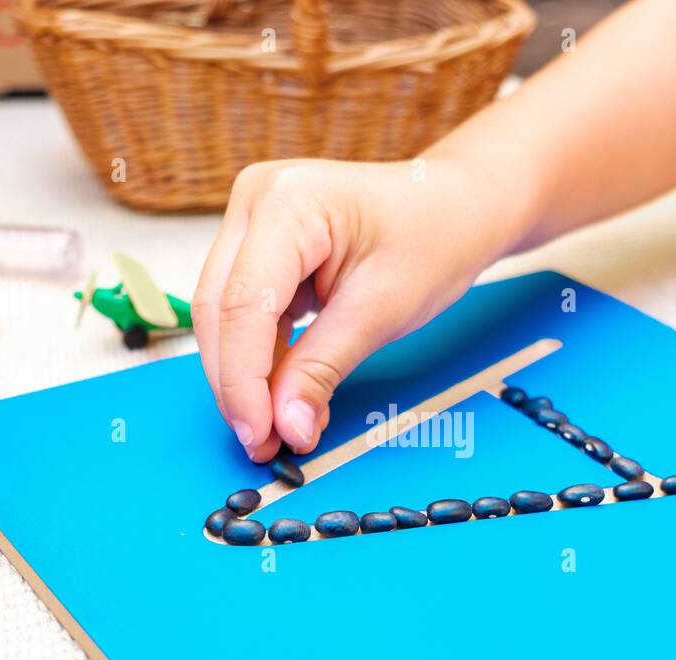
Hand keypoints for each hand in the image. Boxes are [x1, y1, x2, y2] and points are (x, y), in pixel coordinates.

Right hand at [191, 156, 526, 461]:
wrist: (455, 207)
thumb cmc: (432, 238)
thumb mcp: (381, 311)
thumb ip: (322, 369)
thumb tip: (284, 426)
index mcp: (288, 202)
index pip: (242, 305)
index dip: (243, 380)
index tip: (258, 433)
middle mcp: (257, 201)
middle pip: (220, 311)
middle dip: (237, 386)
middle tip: (263, 443)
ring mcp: (253, 222)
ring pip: (223, 317)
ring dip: (245, 379)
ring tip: (276, 430)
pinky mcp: (260, 249)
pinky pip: (244, 314)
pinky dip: (261, 361)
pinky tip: (284, 399)